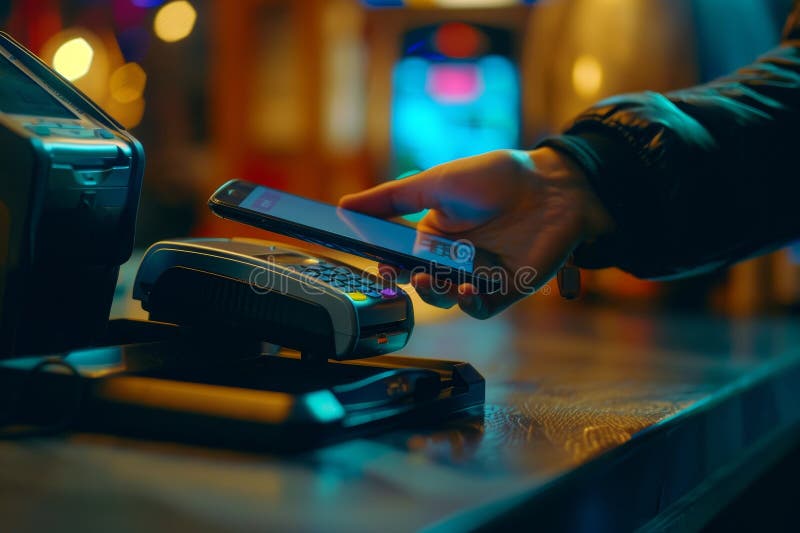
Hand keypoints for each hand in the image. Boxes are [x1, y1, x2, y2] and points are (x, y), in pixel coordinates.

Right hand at [339, 148, 613, 317]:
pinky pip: (482, 308)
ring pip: (447, 300)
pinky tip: (467, 291)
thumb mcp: (436, 182)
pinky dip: (470, 305)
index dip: (385, 266)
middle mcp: (452, 257)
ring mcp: (479, 274)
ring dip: (435, 294)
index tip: (377, 265)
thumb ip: (392, 198)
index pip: (399, 258)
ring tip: (432, 278)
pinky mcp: (506, 288)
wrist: (552, 185)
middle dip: (409, 282)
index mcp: (432, 233)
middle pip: (421, 283)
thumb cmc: (495, 177)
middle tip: (402, 273)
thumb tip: (344, 205)